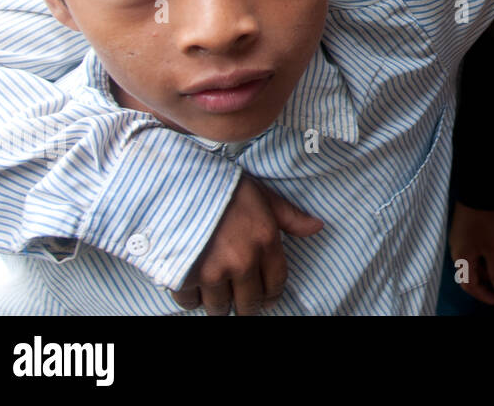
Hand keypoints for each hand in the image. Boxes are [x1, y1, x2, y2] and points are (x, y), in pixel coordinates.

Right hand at [170, 175, 323, 315]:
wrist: (176, 184)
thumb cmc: (222, 187)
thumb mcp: (262, 195)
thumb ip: (289, 216)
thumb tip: (317, 226)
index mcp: (265, 242)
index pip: (276, 284)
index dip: (272, 296)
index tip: (267, 300)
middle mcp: (242, 262)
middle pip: (249, 303)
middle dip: (247, 306)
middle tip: (242, 304)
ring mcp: (212, 273)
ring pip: (219, 307)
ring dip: (219, 304)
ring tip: (217, 295)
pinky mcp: (184, 278)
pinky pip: (190, 302)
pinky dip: (191, 298)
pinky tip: (193, 286)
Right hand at [447, 202, 493, 304]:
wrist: (476, 194)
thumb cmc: (485, 224)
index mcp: (462, 260)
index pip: (469, 286)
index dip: (482, 295)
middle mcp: (456, 253)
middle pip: (467, 275)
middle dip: (482, 284)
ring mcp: (458, 240)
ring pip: (469, 263)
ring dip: (482, 271)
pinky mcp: (462, 230)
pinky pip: (470, 252)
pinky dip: (480, 259)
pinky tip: (490, 255)